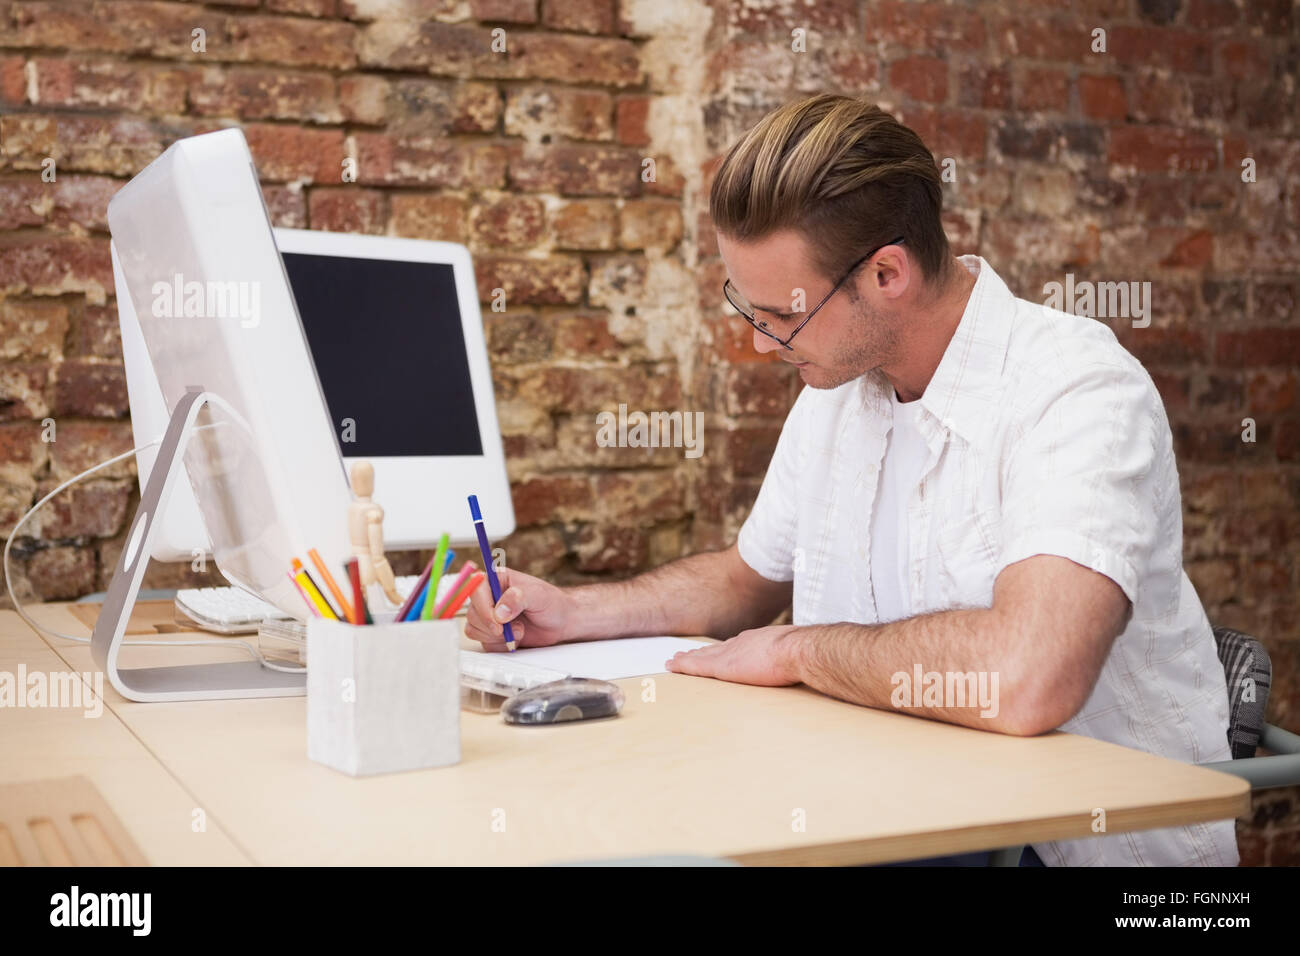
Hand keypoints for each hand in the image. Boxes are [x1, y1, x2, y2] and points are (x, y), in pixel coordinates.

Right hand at [464, 566, 573, 651]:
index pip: (475, 590)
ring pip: (474, 629)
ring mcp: (488, 615)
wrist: (560, 621)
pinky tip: (516, 638)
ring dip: (498, 637)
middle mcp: (488, 596)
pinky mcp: (491, 632)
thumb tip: (499, 612)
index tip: (498, 622)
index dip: (483, 608)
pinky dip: (500, 645)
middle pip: (472, 613)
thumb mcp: (538, 595)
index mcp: (496, 580)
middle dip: (493, 626)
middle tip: (517, 628)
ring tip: (520, 631)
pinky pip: (484, 642)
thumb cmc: (551, 602)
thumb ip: (518, 598)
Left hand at [665, 624, 804, 685]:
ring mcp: (729, 654)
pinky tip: (672, 666)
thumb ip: (788, 654)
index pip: (733, 646)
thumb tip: (798, 660)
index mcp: (756, 640)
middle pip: (714, 648)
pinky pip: (696, 666)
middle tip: (684, 655)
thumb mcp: (792, 650)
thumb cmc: (800, 653)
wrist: (795, 650)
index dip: (721, 649)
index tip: (712, 651)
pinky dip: (683, 666)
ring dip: (687, 659)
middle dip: (699, 652)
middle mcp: (739, 643)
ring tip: (674, 661)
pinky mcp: (722, 667)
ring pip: (701, 656)